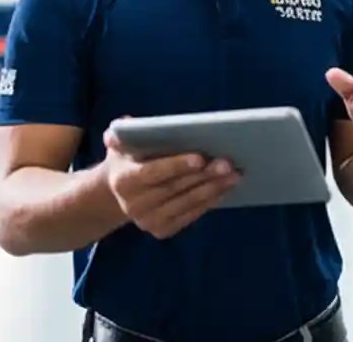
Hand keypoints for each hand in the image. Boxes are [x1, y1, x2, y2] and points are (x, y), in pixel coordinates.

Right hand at [101, 124, 240, 239]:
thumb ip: (120, 133)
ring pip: (187, 203)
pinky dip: (210, 201)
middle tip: (227, 163)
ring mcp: (148, 221)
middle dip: (204, 175)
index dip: (176, 165)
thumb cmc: (127, 160)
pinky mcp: (162, 231)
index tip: (200, 158)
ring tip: (234, 175)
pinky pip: (191, 215)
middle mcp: (134, 205)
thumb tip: (126, 122)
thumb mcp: (119, 144)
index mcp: (124, 181)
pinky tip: (225, 188)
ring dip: (213, 189)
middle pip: (175, 188)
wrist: (118, 193)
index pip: (152, 173)